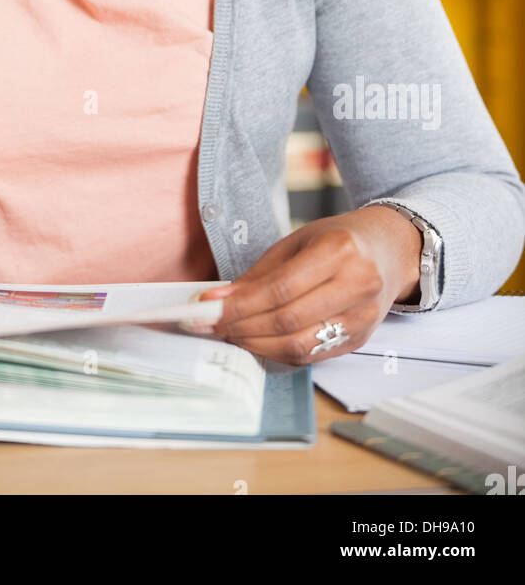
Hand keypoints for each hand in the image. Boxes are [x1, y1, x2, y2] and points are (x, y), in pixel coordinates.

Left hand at [190, 207, 422, 364]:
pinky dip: (278, 352)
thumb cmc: (338, 240)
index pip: (280, 287)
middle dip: (241, 326)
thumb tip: (220, 301)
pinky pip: (312, 355)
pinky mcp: (361, 340)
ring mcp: (363, 317)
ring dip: (256, 344)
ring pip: (300, 345)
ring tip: (230, 334)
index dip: (239, 303)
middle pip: (288, 320)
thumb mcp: (298, 241)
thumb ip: (261, 273)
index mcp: (339, 250)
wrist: (389, 251)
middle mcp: (357, 285)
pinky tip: (257, 342)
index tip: (206, 308)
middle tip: (209, 325)